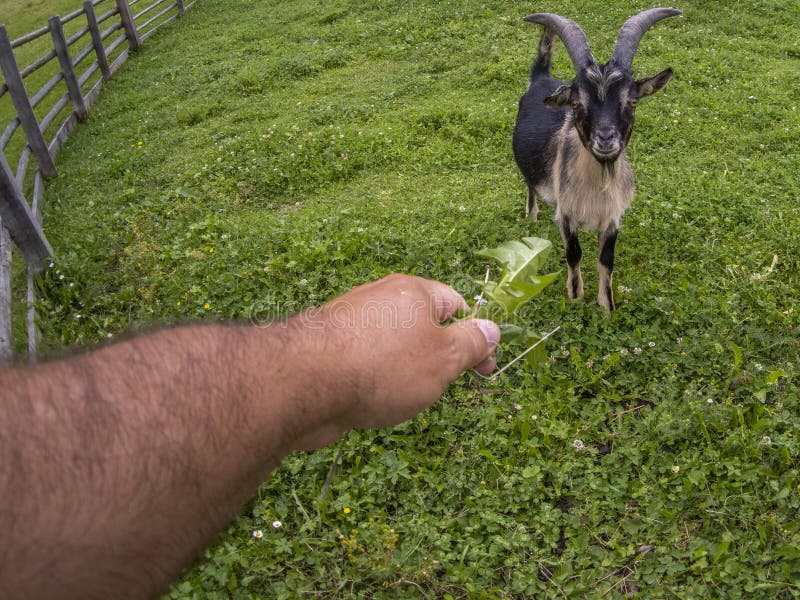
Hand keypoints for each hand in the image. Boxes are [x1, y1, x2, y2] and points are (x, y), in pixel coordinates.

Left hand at [292, 274, 499, 447]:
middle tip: (440, 387)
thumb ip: (471, 344)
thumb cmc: (382, 367)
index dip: (474, 335)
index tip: (483, 368)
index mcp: (411, 292)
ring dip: (405, 374)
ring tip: (401, 398)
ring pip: (392, 348)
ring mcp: (350, 323)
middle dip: (437, 359)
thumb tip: (492, 329)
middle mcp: (379, 299)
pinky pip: (364, 363)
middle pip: (422, 326)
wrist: (304, 384)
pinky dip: (374, 382)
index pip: (455, 304)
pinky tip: (370, 402)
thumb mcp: (443, 358)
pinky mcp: (328, 350)